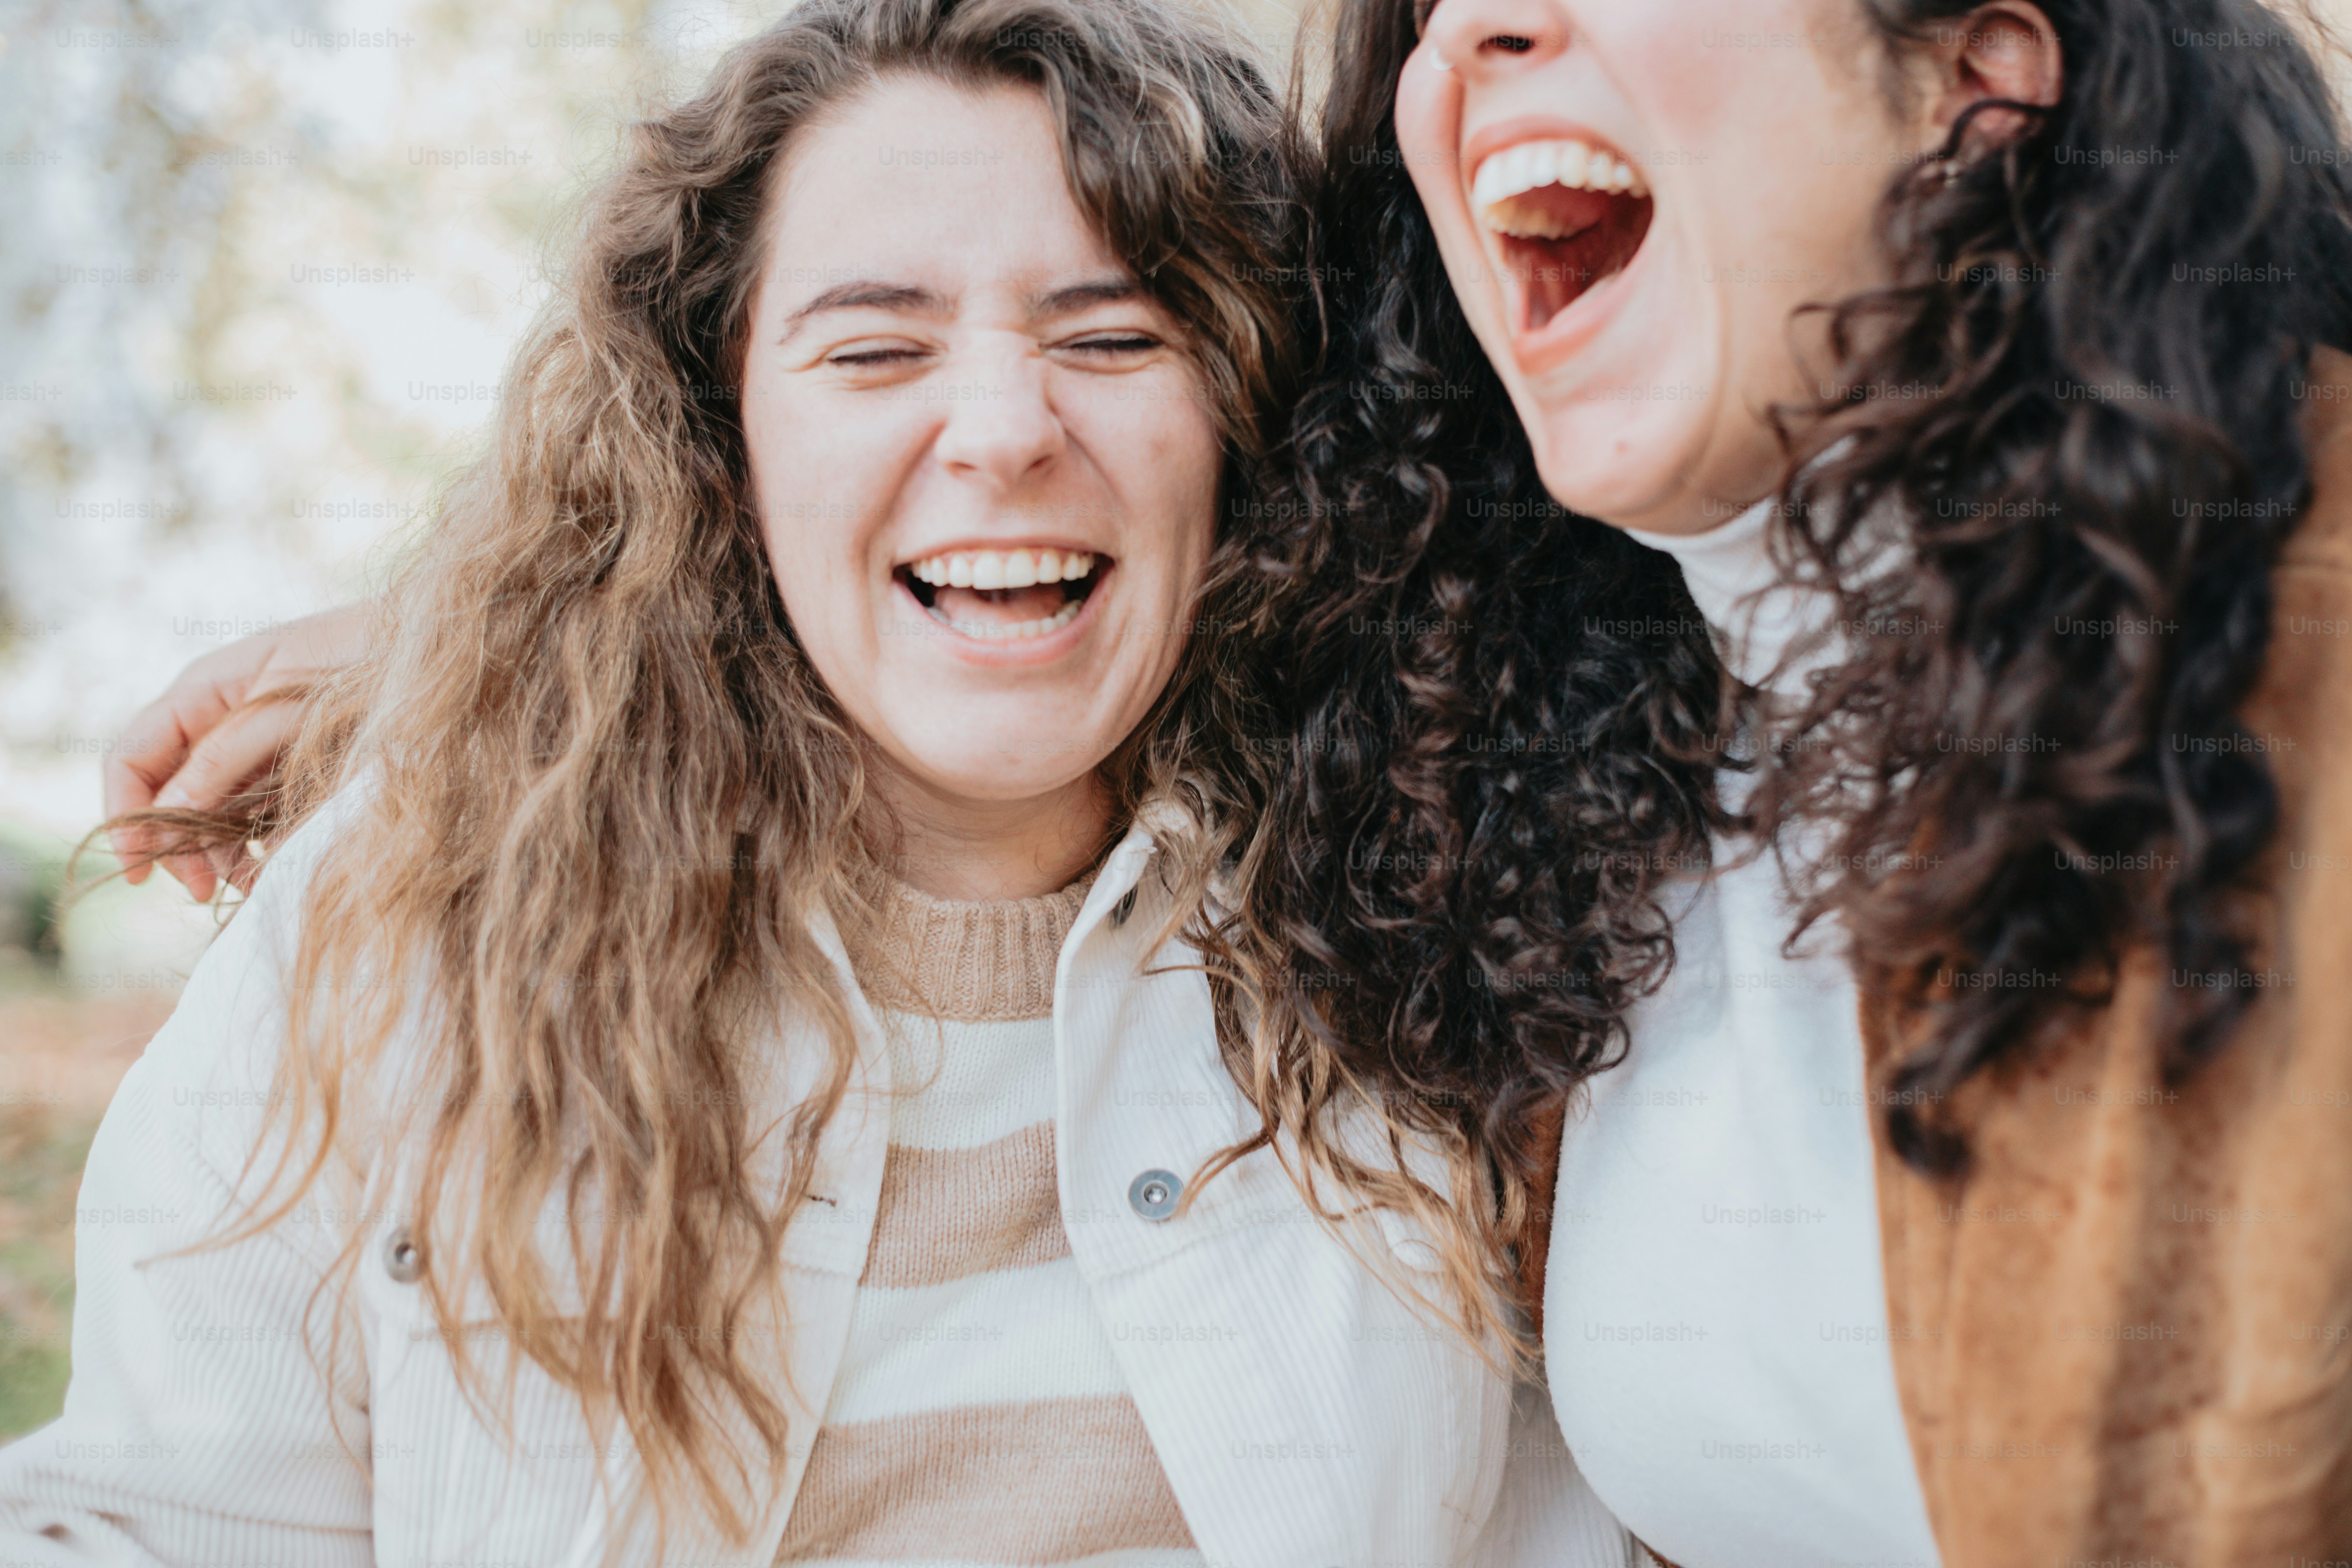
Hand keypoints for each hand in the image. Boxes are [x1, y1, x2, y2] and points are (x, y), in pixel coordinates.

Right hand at [104, 602, 371, 899]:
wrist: (433, 651)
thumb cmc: (361, 659)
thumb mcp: (287, 706)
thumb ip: (225, 756)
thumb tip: (167, 813)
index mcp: (203, 690)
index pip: (132, 758)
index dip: (124, 815)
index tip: (137, 871)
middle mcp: (219, 719)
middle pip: (168, 795)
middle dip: (177, 845)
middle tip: (205, 889)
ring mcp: (255, 746)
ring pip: (210, 813)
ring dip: (219, 854)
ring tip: (250, 886)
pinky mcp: (292, 768)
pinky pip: (256, 815)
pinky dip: (258, 846)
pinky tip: (275, 870)